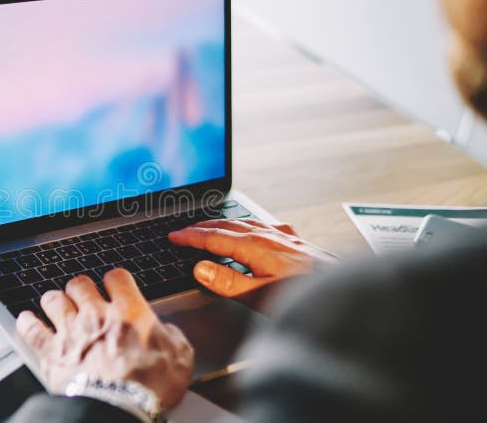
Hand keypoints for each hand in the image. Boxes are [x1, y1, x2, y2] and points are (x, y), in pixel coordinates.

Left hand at [16, 269, 193, 408]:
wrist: (118, 408)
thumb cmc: (149, 387)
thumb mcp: (180, 359)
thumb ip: (173, 338)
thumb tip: (169, 333)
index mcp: (129, 311)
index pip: (117, 276)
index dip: (115, 280)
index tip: (115, 286)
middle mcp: (96, 314)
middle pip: (80, 283)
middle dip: (82, 288)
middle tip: (85, 298)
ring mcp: (70, 330)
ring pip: (53, 299)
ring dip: (55, 301)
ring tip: (58, 306)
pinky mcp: (51, 352)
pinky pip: (31, 328)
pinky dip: (27, 323)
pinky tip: (27, 321)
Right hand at [169, 219, 337, 308]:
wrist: (344, 292)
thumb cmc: (304, 296)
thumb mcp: (259, 296)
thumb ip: (227, 282)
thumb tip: (200, 268)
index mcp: (255, 247)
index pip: (213, 238)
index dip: (191, 237)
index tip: (174, 237)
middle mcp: (269, 236)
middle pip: (227, 225)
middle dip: (202, 226)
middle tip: (185, 230)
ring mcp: (284, 236)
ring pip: (246, 223)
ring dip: (223, 223)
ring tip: (210, 225)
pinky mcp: (297, 241)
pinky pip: (265, 225)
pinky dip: (248, 225)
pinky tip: (254, 229)